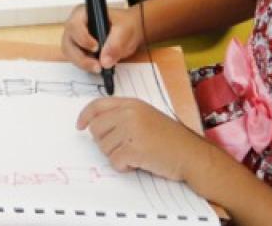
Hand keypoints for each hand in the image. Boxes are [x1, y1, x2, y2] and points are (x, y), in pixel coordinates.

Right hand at [61, 5, 145, 73]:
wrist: (129, 31)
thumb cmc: (125, 23)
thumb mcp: (125, 29)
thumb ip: (116, 43)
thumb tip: (104, 61)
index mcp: (82, 14)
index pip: (74, 25)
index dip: (82, 38)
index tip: (96, 48)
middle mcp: (75, 26)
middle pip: (68, 42)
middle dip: (81, 57)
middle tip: (97, 67)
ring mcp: (75, 39)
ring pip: (70, 53)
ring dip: (83, 64)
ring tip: (99, 69)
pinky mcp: (78, 50)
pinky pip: (76, 60)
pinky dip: (86, 66)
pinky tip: (98, 67)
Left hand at [77, 97, 215, 182]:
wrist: (192, 155)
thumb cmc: (172, 139)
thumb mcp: (147, 116)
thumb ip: (124, 115)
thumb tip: (96, 125)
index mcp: (131, 104)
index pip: (97, 105)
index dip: (85, 116)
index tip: (80, 126)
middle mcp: (129, 113)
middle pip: (96, 130)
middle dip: (105, 143)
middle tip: (123, 148)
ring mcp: (131, 130)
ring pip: (104, 147)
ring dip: (117, 156)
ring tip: (137, 154)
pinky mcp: (134, 149)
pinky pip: (115, 161)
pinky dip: (124, 167)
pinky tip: (138, 164)